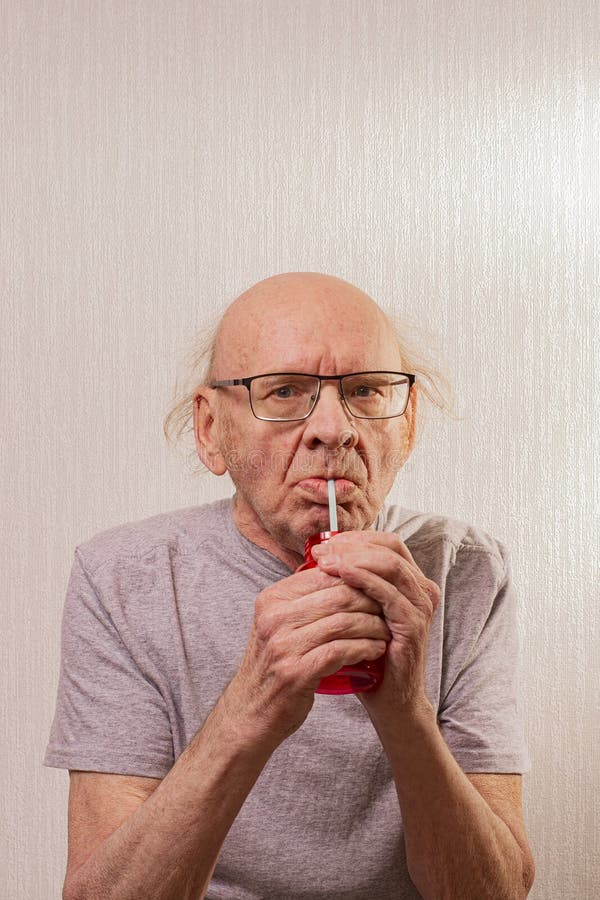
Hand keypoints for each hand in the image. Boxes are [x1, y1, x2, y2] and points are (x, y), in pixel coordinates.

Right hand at [223, 566, 391, 749]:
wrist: (250, 711)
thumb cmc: (274, 665)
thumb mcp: (278, 624)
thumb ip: (303, 600)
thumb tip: (343, 573)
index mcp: (272, 599)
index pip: (324, 575)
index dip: (357, 579)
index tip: (377, 588)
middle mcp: (274, 618)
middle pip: (338, 595)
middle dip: (371, 600)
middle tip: (388, 609)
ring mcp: (283, 645)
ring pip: (344, 622)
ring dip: (373, 625)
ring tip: (386, 630)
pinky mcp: (295, 672)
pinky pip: (341, 650)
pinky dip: (365, 647)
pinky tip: (376, 649)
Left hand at [310, 531, 440, 716]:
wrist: (388, 699)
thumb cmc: (369, 654)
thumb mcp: (359, 612)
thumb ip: (350, 585)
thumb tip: (317, 557)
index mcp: (411, 583)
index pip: (387, 543)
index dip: (357, 538)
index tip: (325, 543)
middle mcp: (422, 590)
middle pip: (389, 549)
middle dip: (352, 545)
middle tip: (321, 550)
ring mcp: (420, 607)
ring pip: (389, 566)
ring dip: (354, 559)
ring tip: (324, 561)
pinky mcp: (413, 625)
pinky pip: (387, 594)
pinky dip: (362, 579)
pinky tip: (340, 576)